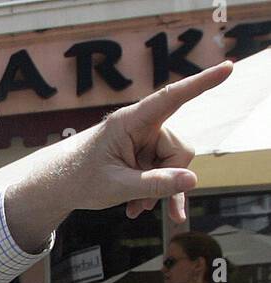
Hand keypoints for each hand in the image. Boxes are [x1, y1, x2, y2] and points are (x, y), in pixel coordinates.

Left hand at [4, 63, 231, 249]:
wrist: (56, 186)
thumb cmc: (78, 179)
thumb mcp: (116, 187)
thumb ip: (154, 184)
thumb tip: (192, 180)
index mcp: (130, 122)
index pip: (172, 99)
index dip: (201, 84)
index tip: (227, 69)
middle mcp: (141, 126)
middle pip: (179, 149)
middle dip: (168, 178)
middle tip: (143, 205)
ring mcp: (143, 141)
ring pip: (172, 164)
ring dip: (157, 190)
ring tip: (134, 209)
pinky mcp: (142, 155)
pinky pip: (162, 172)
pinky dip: (155, 193)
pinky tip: (141, 212)